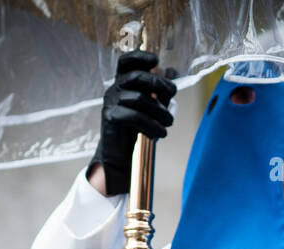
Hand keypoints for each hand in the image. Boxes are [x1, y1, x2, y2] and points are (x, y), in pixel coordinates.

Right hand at [88, 50, 175, 195]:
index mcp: (122, 83)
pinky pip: (134, 116)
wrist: (119, 157)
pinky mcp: (110, 119)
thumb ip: (161, 93)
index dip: (140, 56)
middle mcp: (114, 89)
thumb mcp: (152, 109)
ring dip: (159, 110)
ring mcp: (110, 103)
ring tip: (169, 123)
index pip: (126, 61)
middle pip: (137, 76)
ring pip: (139, 98)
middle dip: (159, 83)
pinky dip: (151, 125)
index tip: (156, 60)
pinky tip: (160, 133)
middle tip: (173, 93)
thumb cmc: (137, 130)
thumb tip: (173, 74)